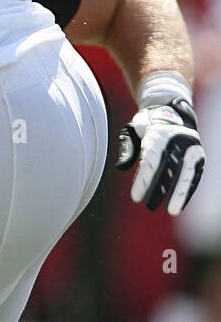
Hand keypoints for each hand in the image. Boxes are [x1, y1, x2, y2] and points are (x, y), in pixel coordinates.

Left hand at [116, 97, 204, 215]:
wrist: (170, 110)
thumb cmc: (145, 125)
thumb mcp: (131, 131)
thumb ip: (127, 148)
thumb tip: (120, 167)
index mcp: (159, 134)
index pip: (151, 160)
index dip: (144, 180)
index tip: (136, 198)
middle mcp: (178, 140)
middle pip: (170, 168)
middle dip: (161, 189)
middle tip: (149, 206)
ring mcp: (191, 148)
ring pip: (187, 173)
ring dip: (180, 193)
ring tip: (171, 211)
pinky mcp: (199, 156)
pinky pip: (195, 176)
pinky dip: (188, 191)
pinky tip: (180, 204)